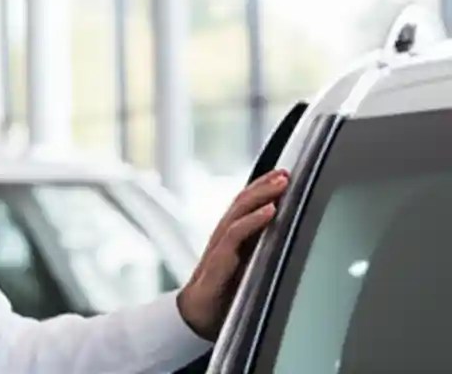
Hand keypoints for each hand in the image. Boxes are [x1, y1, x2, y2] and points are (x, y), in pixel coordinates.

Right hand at [177, 169, 288, 340]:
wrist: (197, 317)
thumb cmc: (225, 294)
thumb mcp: (249, 269)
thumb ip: (263, 251)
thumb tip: (291, 241)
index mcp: (232, 237)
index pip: (246, 203)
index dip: (262, 186)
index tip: (282, 174)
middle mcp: (224, 236)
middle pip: (243, 201)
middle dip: (264, 184)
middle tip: (285, 172)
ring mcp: (220, 246)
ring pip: (240, 211)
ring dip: (262, 194)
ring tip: (280, 183)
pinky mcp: (219, 260)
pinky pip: (236, 234)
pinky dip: (253, 220)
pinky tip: (269, 211)